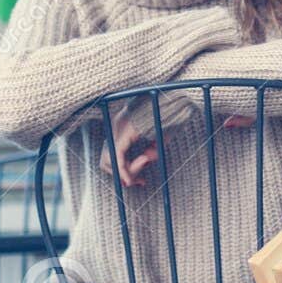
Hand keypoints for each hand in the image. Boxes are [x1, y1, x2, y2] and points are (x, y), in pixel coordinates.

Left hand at [98, 112, 254, 186]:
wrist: (175, 99)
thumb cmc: (170, 113)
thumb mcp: (160, 135)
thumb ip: (152, 148)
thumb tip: (148, 159)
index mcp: (122, 124)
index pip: (112, 152)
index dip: (122, 169)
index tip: (139, 180)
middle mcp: (116, 126)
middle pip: (106, 159)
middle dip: (121, 175)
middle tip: (139, 183)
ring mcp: (118, 129)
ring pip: (110, 162)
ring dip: (126, 174)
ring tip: (142, 178)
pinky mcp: (124, 134)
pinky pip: (119, 159)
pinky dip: (125, 172)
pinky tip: (134, 180)